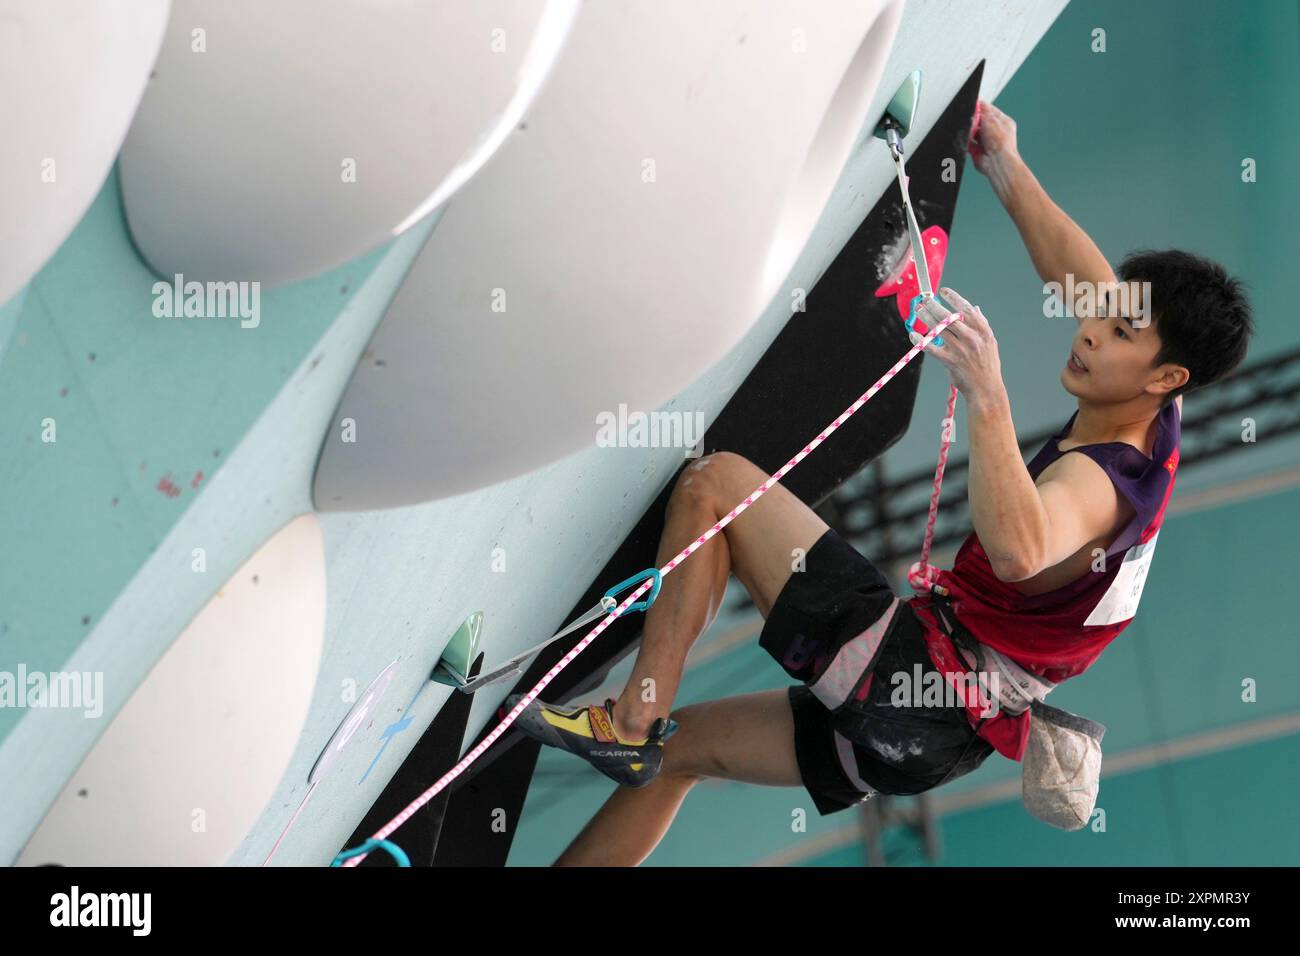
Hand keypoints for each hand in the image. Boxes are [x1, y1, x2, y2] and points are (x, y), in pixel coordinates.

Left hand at [919, 287, 1005, 408]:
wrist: (986, 389)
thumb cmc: (987, 365)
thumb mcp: (990, 342)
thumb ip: (981, 324)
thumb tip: (974, 308)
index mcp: (983, 331)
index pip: (966, 309)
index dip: (954, 298)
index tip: (943, 291)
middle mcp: (972, 338)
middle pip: (949, 317)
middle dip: (935, 306)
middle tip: (924, 300)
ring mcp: (960, 350)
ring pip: (939, 329)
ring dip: (926, 317)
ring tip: (918, 310)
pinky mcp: (950, 361)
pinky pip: (931, 348)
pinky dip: (920, 340)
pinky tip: (913, 334)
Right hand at [969, 100, 1019, 178]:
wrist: (997, 161)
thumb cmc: (1001, 142)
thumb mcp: (991, 119)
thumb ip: (982, 111)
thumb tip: (977, 105)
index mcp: (1003, 122)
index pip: (990, 110)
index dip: (980, 107)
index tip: (973, 106)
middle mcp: (996, 132)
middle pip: (980, 121)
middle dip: (974, 120)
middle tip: (973, 120)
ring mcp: (987, 141)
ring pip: (974, 131)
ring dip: (971, 131)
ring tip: (972, 132)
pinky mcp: (978, 150)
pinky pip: (969, 142)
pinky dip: (967, 141)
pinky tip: (969, 140)